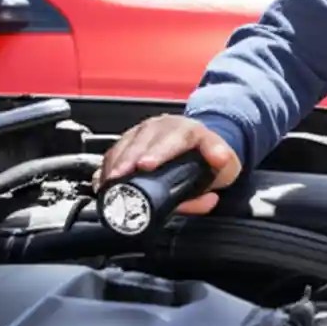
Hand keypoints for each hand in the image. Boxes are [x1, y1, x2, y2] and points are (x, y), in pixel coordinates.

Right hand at [95, 114, 241, 214]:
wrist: (203, 145)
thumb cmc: (210, 157)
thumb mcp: (224, 169)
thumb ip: (212, 189)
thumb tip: (209, 198)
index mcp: (190, 130)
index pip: (174, 137)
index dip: (158, 151)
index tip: (146, 164)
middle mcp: (165, 126)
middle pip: (144, 139)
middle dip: (129, 158)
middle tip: (119, 175)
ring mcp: (146, 131)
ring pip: (127, 142)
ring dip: (115, 161)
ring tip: (107, 180)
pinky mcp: (131, 139)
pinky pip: (116, 149)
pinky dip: (107, 164)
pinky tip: (102, 179)